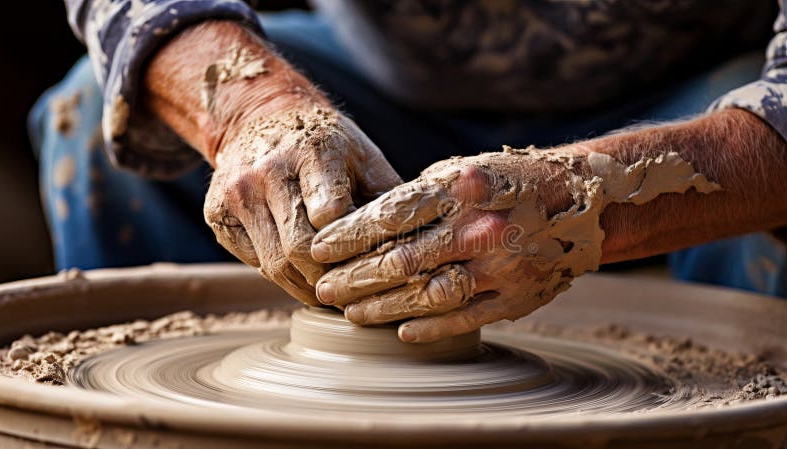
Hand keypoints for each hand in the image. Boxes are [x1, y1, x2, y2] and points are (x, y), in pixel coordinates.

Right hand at [204, 103, 400, 304]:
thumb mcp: (363, 156)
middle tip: (355, 295)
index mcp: (312, 150)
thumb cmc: (326, 144)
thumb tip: (423, 245)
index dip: (352, 245)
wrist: (258, 118)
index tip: (372, 264)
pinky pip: (254, 261)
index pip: (330, 211)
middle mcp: (266, 170)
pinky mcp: (217, 213)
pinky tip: (303, 276)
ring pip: (275, 264)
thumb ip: (388, 198)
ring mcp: (236, 193)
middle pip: (300, 248)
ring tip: (334, 295)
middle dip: (332, 279)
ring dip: (307, 287)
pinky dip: (282, 276)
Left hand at [310, 146, 719, 341]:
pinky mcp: (517, 297)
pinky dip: (428, 328)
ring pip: (426, 296)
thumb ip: (418, 198)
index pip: (387, 217)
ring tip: (351, 313)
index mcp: (458, 189)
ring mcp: (500, 267)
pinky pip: (464, 318)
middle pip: (399, 262)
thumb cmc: (508, 181)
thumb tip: (363, 227)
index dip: (346, 237)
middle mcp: (478, 228)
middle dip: (352, 278)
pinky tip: (400, 332)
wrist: (582, 200)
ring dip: (382, 308)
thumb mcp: (462, 169)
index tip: (318, 250)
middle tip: (323, 289)